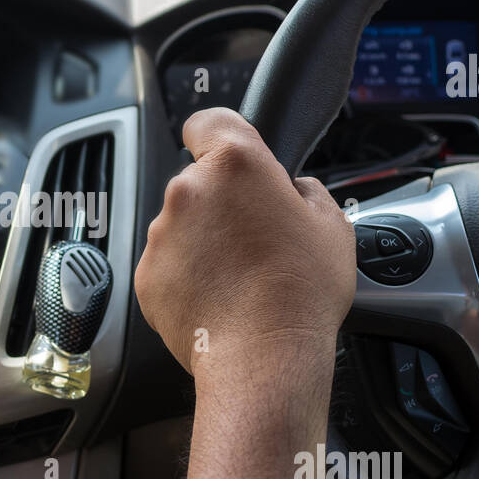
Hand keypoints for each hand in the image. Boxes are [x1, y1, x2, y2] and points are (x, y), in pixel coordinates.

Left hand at [133, 107, 355, 380]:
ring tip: (239, 276)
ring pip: (181, 225)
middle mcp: (188, 191)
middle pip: (198, 181)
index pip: (209, 120)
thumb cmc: (301, 293)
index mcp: (235, 164)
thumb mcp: (332, 225)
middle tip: (255, 237)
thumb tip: (293, 190)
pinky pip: (167, 264)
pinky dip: (186, 276)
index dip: (218, 135)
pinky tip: (219, 297)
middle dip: (221, 202)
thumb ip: (306, 191)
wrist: (264, 358)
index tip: (226, 152)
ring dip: (203, 241)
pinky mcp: (146, 275)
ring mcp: (162, 234)